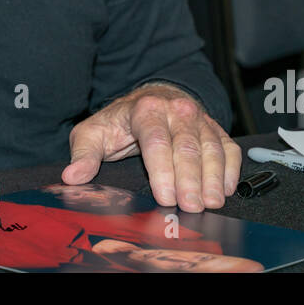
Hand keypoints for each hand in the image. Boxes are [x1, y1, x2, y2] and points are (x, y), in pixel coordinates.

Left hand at [62, 83, 240, 211]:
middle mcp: (176, 111)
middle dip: (190, 180)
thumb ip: (84, 154)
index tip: (165, 197)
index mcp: (145, 110)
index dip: (162, 171)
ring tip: (211, 202)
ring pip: (210, 147)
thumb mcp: (95, 132)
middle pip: (186, 147)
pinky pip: (228, 147)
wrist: (151, 97)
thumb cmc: (121, 121)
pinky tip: (226, 189)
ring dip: (213, 177)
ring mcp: (198, 119)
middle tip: (191, 207)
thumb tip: (72, 177)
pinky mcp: (214, 128)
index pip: (156, 141)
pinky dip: (230, 168)